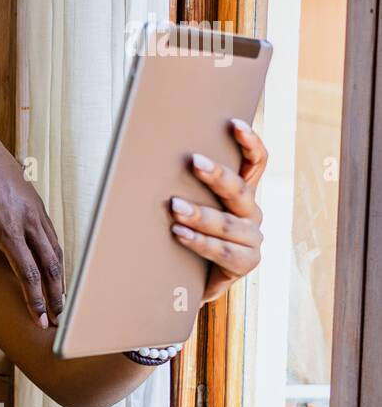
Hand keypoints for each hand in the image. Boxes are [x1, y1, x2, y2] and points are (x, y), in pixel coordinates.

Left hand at [0, 120, 65, 326]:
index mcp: (7, 228)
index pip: (27, 271)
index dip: (35, 298)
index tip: (39, 317)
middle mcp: (28, 221)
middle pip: (49, 266)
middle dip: (55, 295)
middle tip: (59, 318)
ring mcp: (37, 212)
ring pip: (56, 252)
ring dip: (61, 279)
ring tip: (62, 302)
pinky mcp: (40, 206)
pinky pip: (54, 237)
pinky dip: (58, 259)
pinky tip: (57, 273)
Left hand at [169, 118, 267, 303]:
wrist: (187, 282)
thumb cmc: (183, 237)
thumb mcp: (187, 207)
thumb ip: (181, 185)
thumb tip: (151, 153)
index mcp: (242, 194)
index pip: (255, 163)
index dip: (250, 143)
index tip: (234, 124)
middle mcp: (251, 213)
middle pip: (240, 191)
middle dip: (217, 176)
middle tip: (194, 162)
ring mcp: (252, 238)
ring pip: (228, 223)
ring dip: (201, 214)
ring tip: (175, 206)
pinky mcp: (246, 263)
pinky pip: (222, 251)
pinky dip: (199, 241)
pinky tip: (179, 234)